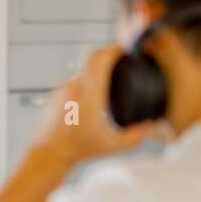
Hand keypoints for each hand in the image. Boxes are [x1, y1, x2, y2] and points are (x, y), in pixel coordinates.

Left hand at [33, 45, 159, 164]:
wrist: (49, 152)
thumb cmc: (77, 149)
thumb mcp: (112, 145)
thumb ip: (135, 137)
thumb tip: (151, 127)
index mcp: (90, 95)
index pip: (101, 58)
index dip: (115, 49)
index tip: (125, 49)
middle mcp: (75, 87)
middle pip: (92, 55)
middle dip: (107, 51)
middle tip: (120, 55)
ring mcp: (64, 88)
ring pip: (83, 67)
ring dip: (96, 66)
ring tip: (108, 74)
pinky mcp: (57, 93)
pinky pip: (74, 78)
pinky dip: (86, 78)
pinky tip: (93, 89)